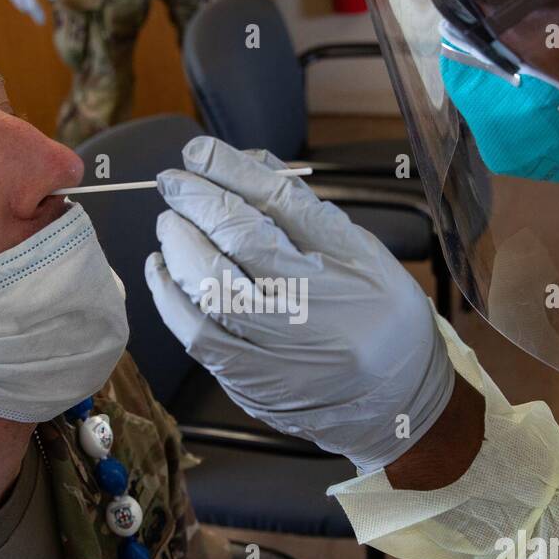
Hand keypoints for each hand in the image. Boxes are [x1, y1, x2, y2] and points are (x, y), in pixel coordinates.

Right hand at [0, 0, 56, 25]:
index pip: (32, 5)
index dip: (37, 15)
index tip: (42, 22)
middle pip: (24, 7)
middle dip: (32, 12)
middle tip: (41, 19)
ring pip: (18, 3)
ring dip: (26, 7)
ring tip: (34, 11)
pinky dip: (20, 1)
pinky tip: (25, 1)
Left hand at [144, 137, 454, 473]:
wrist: (398, 406)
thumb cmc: (383, 320)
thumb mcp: (363, 255)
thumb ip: (305, 211)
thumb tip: (243, 165)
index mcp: (351, 268)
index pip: (280, 204)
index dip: (231, 171)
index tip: (198, 152)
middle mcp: (318, 309)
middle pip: (241, 241)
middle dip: (196, 203)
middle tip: (173, 183)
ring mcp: (283, 351)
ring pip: (211, 288)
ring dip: (178, 246)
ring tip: (169, 223)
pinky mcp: (253, 381)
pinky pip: (196, 335)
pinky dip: (169, 296)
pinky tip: (160, 269)